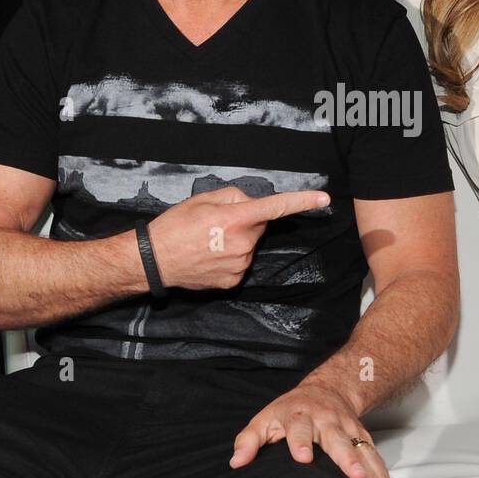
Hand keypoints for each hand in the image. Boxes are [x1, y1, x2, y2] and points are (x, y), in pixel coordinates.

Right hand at [146, 186, 330, 290]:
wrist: (155, 261)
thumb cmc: (175, 225)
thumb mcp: (202, 199)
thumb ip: (233, 196)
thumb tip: (250, 204)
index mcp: (235, 218)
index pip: (276, 207)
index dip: (302, 201)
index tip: (324, 198)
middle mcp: (243, 243)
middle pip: (259, 226)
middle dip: (246, 221)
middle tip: (218, 223)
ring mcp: (240, 264)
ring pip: (250, 245)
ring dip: (237, 240)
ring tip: (209, 242)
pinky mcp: (234, 280)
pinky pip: (241, 262)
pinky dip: (230, 257)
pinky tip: (210, 256)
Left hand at [229, 381, 400, 477]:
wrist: (328, 389)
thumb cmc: (290, 411)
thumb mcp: (265, 418)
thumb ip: (249, 440)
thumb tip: (236, 463)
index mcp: (300, 416)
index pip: (299, 428)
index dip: (301, 441)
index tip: (303, 457)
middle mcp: (328, 422)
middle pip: (338, 440)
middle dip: (348, 458)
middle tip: (356, 476)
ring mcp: (350, 430)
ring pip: (364, 452)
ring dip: (376, 475)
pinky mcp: (364, 439)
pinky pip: (377, 461)